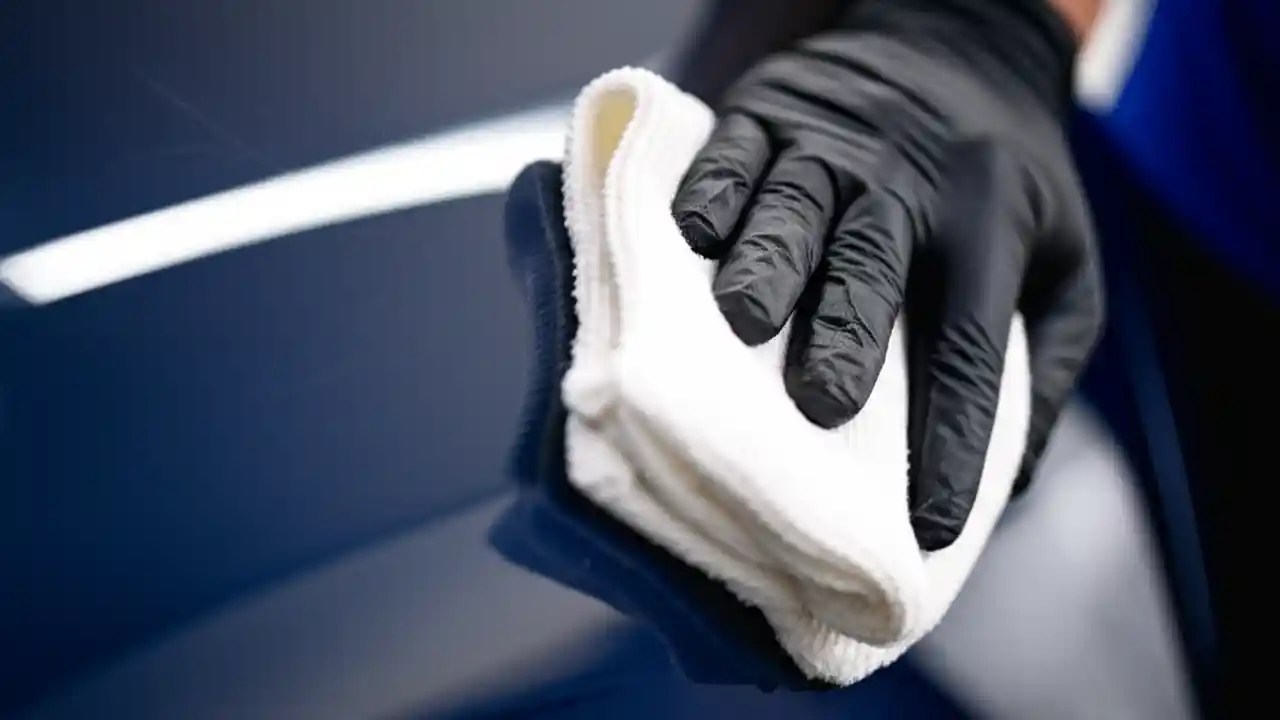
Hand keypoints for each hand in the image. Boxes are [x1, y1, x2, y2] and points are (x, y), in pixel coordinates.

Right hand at [672, 0, 1102, 549]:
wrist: (960, 43)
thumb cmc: (1008, 179)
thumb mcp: (1065, 262)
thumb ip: (1046, 362)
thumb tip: (1007, 480)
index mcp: (990, 218)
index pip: (969, 344)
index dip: (951, 439)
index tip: (926, 525)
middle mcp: (908, 174)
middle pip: (873, 265)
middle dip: (844, 337)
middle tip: (822, 407)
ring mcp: (831, 135)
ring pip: (792, 206)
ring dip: (765, 265)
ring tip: (742, 324)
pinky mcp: (770, 104)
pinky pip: (733, 150)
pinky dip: (709, 193)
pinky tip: (691, 236)